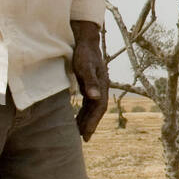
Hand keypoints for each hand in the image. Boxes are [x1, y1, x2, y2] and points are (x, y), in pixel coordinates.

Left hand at [70, 20, 107, 141]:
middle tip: (84, 139)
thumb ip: (89, 81)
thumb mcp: (84, 65)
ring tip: (80, 133)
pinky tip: (77, 117)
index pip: (99, 107)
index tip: (86, 136)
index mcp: (102, 84)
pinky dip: (84, 111)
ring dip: (87, 119)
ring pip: (93, 107)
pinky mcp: (89, 84)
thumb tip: (94, 97)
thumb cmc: (83, 52)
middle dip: (91, 124)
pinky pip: (88, 102)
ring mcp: (96, 86)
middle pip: (97, 110)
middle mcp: (101, 87)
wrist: (85, 40)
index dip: (93, 122)